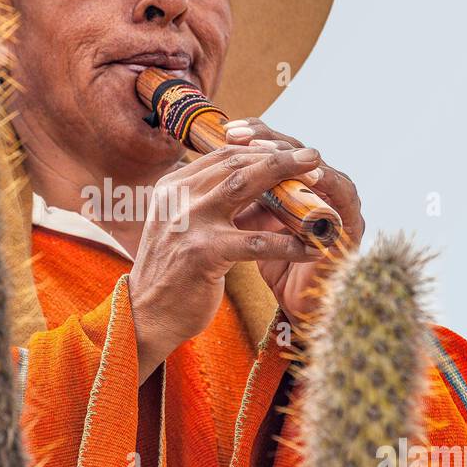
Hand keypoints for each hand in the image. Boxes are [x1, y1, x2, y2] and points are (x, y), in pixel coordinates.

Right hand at [128, 143, 326, 382]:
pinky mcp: (202, 253)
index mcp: (173, 187)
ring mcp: (188, 222)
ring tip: (319, 180)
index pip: (222, 155)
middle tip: (313, 156)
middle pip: (236, 162)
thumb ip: (222, 207)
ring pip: (245, 186)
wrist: (147, 316)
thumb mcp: (192, 229)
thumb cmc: (176, 274)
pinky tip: (312, 249)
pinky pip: (256, 242)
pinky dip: (288, 243)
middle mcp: (177, 196)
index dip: (260, 149)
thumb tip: (271, 193)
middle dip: (279, 156)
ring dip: (286, 178)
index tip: (290, 151)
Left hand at [223, 116, 364, 327]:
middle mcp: (319, 188)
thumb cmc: (275, 267)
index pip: (277, 148)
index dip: (255, 135)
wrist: (300, 309)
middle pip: (295, 150)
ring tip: (267, 148)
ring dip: (293, 155)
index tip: (226, 130)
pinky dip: (329, 181)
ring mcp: (339, 203)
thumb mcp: (252, 227)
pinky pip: (343, 194)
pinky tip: (312, 172)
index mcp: (297, 185)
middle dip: (268, 139)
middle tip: (240, 132)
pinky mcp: (354, 223)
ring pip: (318, 165)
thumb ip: (244, 199)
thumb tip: (208, 169)